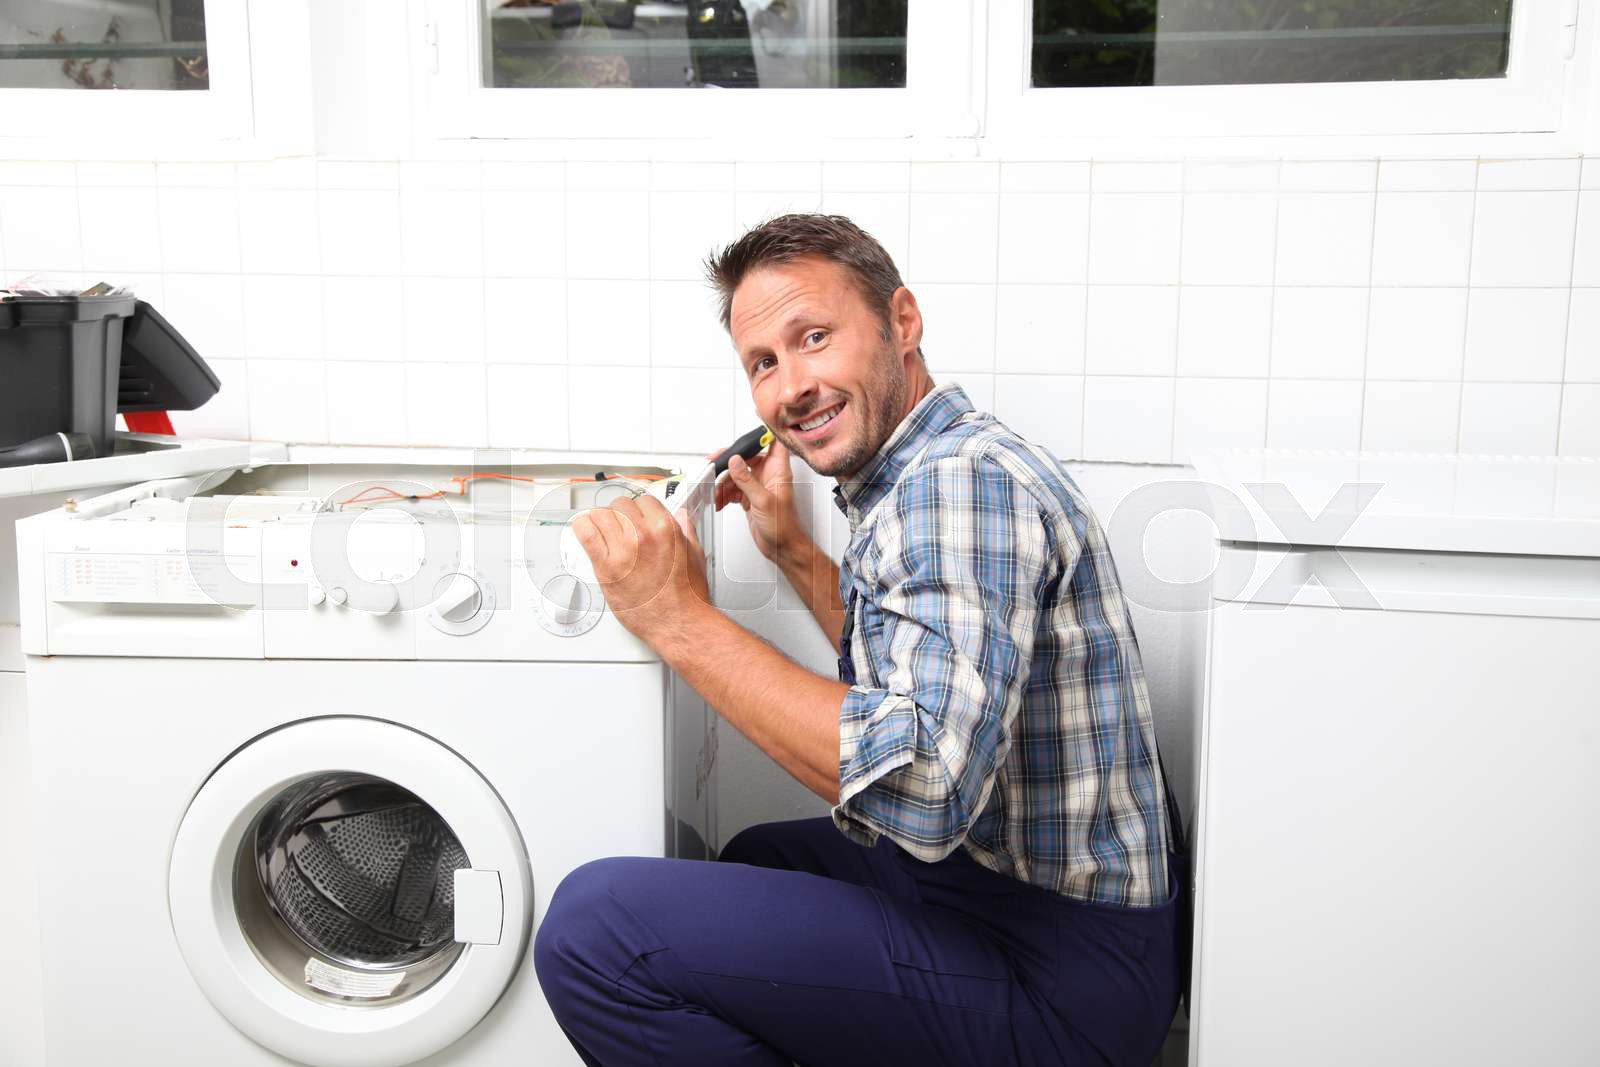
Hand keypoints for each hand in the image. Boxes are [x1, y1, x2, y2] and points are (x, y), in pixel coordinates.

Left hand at [570, 494, 710, 642]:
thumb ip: (686, 531)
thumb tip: (682, 517)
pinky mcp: (606, 566)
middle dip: (620, 515)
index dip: (639, 510)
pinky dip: (582, 529)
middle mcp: (643, 535)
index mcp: (665, 528)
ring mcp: (623, 550)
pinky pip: (585, 533)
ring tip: (603, 534)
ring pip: (599, 515)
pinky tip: (586, 534)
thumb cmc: (687, 596)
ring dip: (600, 522)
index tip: (636, 518)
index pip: (643, 500)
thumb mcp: (695, 555)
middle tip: (620, 529)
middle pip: (619, 505)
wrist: (677, 622)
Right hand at [713, 438, 802, 562]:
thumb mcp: (763, 501)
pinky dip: (724, 494)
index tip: (748, 428)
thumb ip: (747, 480)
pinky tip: (719, 501)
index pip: (773, 443)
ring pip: (736, 475)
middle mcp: (768, 475)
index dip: (762, 433)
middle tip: (714, 465)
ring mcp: (757, 486)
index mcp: (777, 471)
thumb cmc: (784, 527)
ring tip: (716, 494)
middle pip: (746, 457)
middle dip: (729, 461)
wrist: (782, 547)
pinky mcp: (749, 497)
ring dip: (723, 483)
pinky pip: (733, 489)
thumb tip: (735, 461)